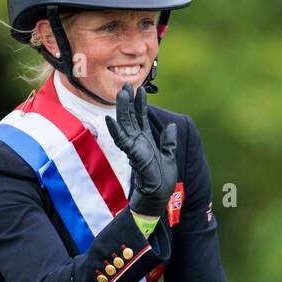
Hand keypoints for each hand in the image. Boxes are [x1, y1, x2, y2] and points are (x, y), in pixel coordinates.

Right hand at [106, 83, 177, 217]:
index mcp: (146, 140)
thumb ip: (168, 141)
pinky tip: (110, 119)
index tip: (140, 90)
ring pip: (125, 124)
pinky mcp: (131, 154)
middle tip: (126, 86)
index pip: (141, 117)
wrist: (158, 196)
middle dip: (129, 101)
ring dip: (122, 109)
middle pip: (131, 117)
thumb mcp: (169, 156)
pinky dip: (115, 129)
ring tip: (120, 94)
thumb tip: (172, 127)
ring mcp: (133, 147)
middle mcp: (138, 141)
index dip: (140, 104)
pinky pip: (121, 140)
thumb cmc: (161, 179)